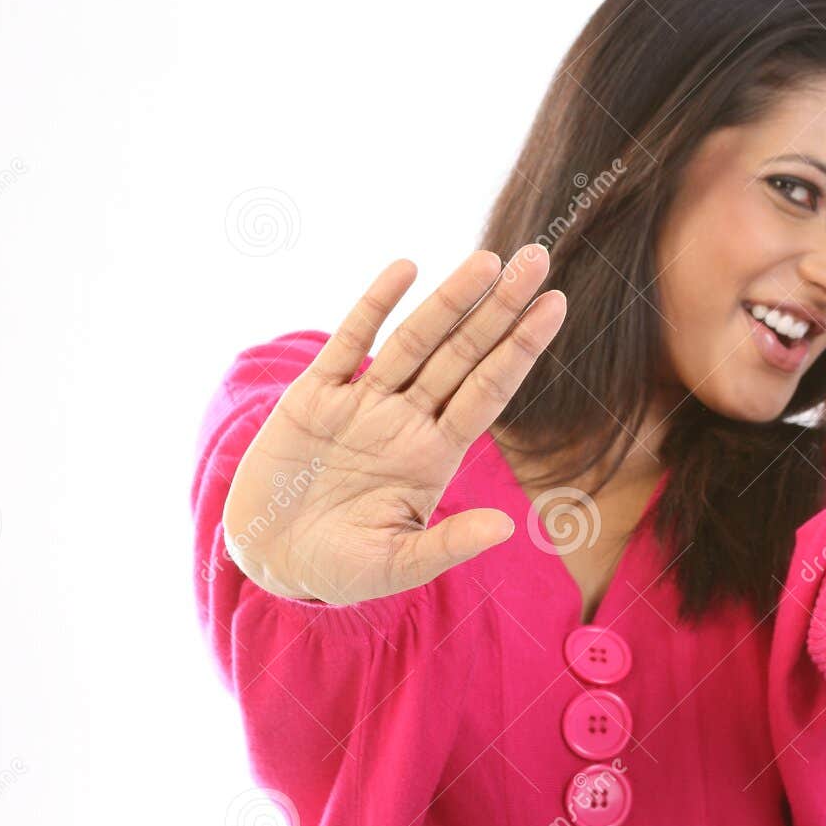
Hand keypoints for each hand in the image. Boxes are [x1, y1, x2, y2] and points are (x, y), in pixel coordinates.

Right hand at [221, 245, 564, 604]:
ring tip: (489, 259)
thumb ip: (447, 544)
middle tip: (537, 257)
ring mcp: (363, 404)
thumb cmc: (341, 568)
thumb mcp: (397, 565)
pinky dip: (375, 305)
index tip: (556, 306)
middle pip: (463, 354)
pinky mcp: (314, 397)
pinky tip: (406, 269)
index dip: (521, 349)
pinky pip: (350, 343)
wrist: (269, 560)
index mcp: (435, 455)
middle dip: (500, 308)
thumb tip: (506, 528)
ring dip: (450, 299)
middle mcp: (407, 420)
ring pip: (415, 341)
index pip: (489, 391)